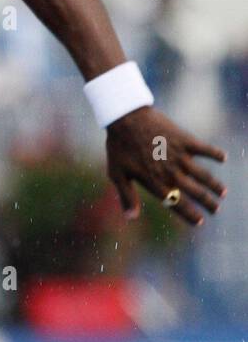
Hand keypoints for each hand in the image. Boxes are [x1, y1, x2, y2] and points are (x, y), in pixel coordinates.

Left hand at [106, 106, 225, 226]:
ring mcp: (179, 156)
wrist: (125, 119)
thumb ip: (127, 197)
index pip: (176, 204)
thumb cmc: (119, 148)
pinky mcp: (184, 140)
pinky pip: (204, 149)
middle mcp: (170, 172)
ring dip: (215, 185)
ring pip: (202, 175)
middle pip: (194, 192)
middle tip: (216, 210)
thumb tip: (131, 218)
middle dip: (207, 203)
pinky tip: (224, 158)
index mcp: (155, 183)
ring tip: (223, 193)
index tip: (199, 222)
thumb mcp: (117, 175)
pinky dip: (215, 154)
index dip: (189, 214)